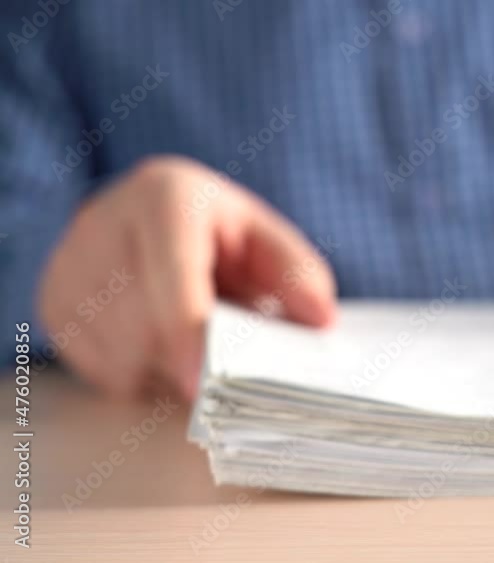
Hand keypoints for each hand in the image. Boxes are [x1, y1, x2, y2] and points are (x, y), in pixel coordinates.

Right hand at [38, 156, 335, 400]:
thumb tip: (321, 318)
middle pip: (143, 324)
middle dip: (190, 358)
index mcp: (164, 195)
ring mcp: (68, 264)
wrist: (150, 217)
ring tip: (195, 344)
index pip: (171, 271)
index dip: (188, 330)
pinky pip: (99, 367)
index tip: (201, 384)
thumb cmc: (220, 234)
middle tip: (226, 364)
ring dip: (165, 370)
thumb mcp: (266, 240)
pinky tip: (161, 348)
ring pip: (118, 354)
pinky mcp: (52, 302)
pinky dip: (139, 373)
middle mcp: (102, 222)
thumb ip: (299, 274)